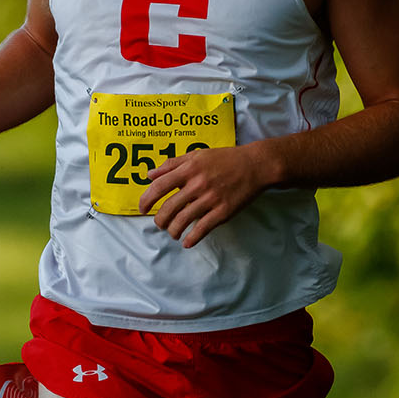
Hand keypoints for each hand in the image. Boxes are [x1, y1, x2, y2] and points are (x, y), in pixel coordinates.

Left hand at [139, 144, 269, 247]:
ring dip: (173, 231)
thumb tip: (150, 174)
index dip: (147, 199)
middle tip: (160, 223)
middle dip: (160, 220)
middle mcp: (198, 184)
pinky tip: (187, 242)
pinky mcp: (223, 212)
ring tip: (173, 232)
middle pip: (169, 208)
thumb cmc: (225, 159)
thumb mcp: (197, 155)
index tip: (142, 209)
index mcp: (189, 169)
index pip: (160, 186)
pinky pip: (203, 229)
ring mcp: (211, 199)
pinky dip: (192, 238)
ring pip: (183, 221)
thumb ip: (173, 164)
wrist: (256, 165)